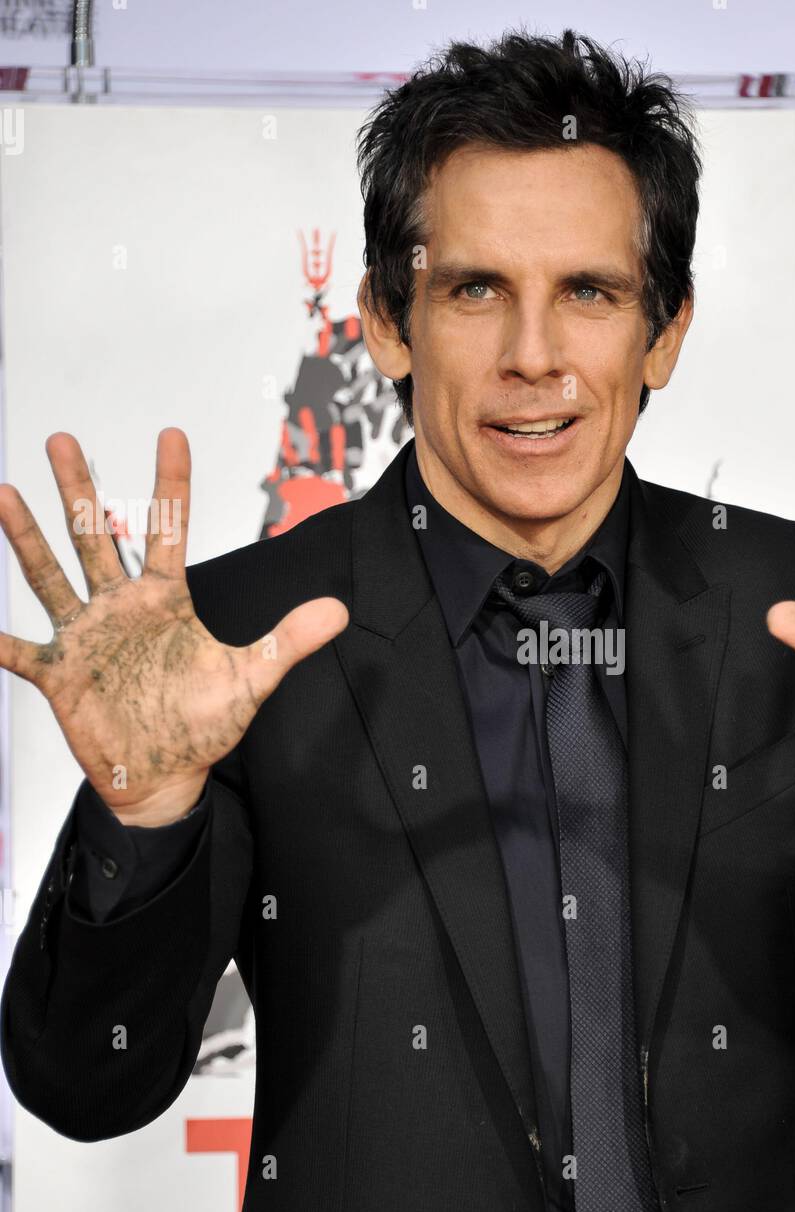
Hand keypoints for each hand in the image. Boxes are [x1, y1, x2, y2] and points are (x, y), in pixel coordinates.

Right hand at [0, 429, 348, 825]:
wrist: (165, 774)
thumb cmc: (204, 723)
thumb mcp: (252, 677)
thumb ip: (290, 640)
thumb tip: (340, 611)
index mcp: (166, 600)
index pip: (168, 529)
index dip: (171, 484)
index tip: (171, 433)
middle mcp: (120, 607)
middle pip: (96, 535)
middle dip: (79, 488)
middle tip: (62, 437)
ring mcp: (85, 636)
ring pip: (51, 576)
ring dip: (28, 536)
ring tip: (5, 492)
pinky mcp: (59, 672)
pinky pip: (19, 650)